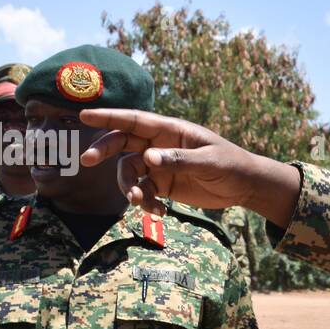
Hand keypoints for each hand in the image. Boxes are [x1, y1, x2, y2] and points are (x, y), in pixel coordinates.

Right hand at [78, 109, 265, 215]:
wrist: (244, 186)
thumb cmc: (231, 164)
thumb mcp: (207, 161)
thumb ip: (178, 160)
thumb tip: (147, 159)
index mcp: (170, 130)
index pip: (134, 121)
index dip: (108, 117)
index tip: (84, 115)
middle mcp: (160, 146)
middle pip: (122, 144)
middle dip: (104, 150)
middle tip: (88, 160)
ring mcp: (159, 166)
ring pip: (130, 173)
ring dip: (129, 187)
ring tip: (141, 203)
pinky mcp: (163, 186)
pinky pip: (143, 193)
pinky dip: (145, 204)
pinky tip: (160, 213)